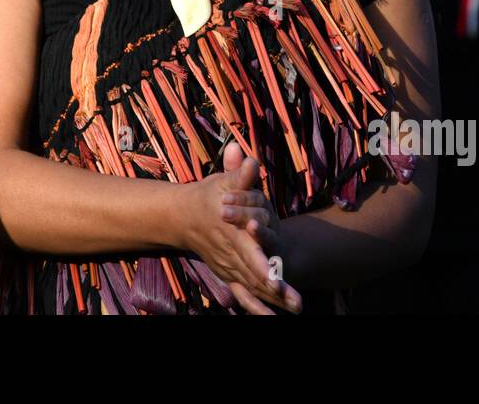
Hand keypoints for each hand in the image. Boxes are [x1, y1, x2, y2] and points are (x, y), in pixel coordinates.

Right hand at [217, 142, 294, 308]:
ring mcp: (227, 267)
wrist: (181, 217)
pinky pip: (243, 296)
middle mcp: (229, 254)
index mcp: (231, 232)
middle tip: (296, 301)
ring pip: (251, 287)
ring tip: (296, 307)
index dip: (262, 265)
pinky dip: (256, 308)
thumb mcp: (223, 181)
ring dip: (272, 300)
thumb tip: (251, 159)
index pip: (248, 251)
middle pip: (254, 275)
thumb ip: (239, 175)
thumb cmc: (208, 196)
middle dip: (275, 288)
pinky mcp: (227, 275)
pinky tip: (272, 318)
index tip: (276, 278)